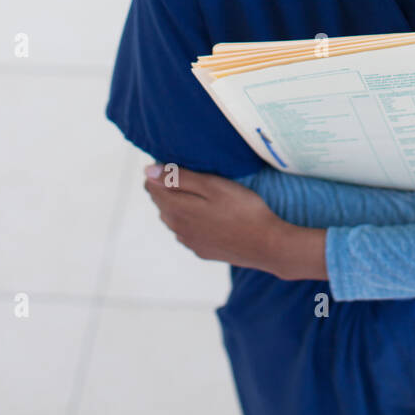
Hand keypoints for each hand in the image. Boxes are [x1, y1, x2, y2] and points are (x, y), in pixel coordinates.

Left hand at [143, 163, 288, 271]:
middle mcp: (178, 228)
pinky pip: (186, 232)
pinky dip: (188, 220)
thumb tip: (148, 170)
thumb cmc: (242, 209)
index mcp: (177, 209)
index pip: (152, 187)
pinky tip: (203, 215)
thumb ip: (179, 177)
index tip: (174, 163)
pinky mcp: (202, 251)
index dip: (159, 172)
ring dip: (177, 204)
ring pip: (173, 219)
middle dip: (166, 187)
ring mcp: (190, 242)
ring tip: (193, 191)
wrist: (266, 245)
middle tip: (184, 172)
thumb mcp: (212, 185)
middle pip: (161, 203)